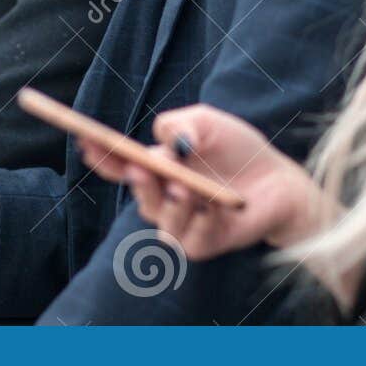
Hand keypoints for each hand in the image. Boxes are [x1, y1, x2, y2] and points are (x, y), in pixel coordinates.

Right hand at [87, 104, 328, 261]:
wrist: (279, 180)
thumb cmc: (238, 149)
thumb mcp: (207, 121)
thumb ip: (181, 124)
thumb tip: (167, 142)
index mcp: (157, 168)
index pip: (120, 166)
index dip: (102, 155)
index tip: (86, 139)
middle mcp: (163, 198)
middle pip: (139, 194)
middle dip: (139, 180)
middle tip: (143, 167)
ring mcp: (182, 224)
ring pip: (163, 220)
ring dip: (172, 203)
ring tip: (186, 187)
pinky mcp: (204, 243)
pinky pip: (193, 239)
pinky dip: (204, 221)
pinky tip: (216, 205)